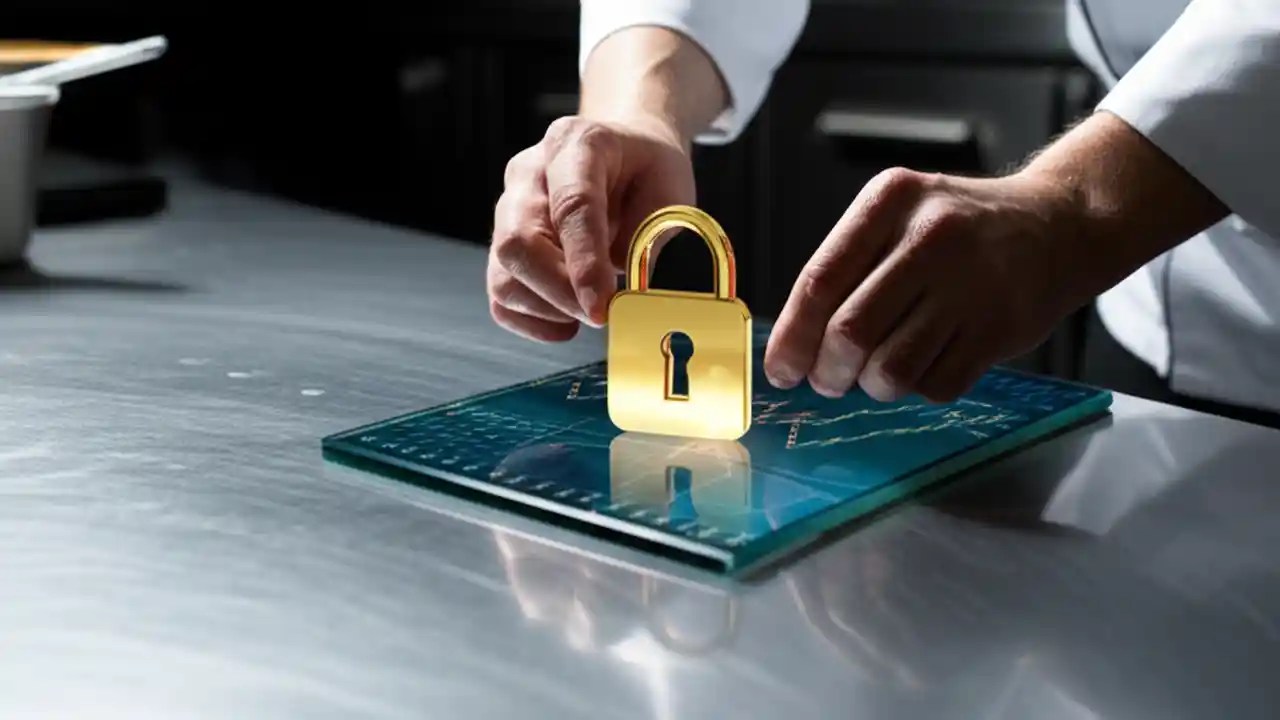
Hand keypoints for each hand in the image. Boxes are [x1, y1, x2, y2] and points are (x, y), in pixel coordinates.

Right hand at [488, 116, 695, 341]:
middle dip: (561, 293)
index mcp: (577, 144)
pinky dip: (533, 321)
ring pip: (503, 275)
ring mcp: (508, 210)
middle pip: (518, 242)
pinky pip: (500, 297)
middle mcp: (530, 174)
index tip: (603, 307)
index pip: (571, 206)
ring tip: (591, 309)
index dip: (585, 263)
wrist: (627, 159)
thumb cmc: (648, 174)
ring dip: (549, 309)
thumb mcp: (671, 195)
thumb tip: (640, 294)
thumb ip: (657, 241)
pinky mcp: (502, 247)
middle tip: (602, 314)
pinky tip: (568, 320)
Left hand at [764, 167, 1086, 402]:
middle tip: (830, 380)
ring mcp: (970, 283)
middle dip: (828, 372)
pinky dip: (921, 387)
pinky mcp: (1000, 328)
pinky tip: (930, 360)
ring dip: (873, 385)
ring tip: (879, 371)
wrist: (1055, 226)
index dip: (792, 337)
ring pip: (890, 369)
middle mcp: (931, 236)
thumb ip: (845, 268)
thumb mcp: (899, 217)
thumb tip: (793, 346)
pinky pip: (935, 385)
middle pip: (849, 332)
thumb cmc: (958, 230)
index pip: (820, 281)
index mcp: (891, 201)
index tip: (781, 370)